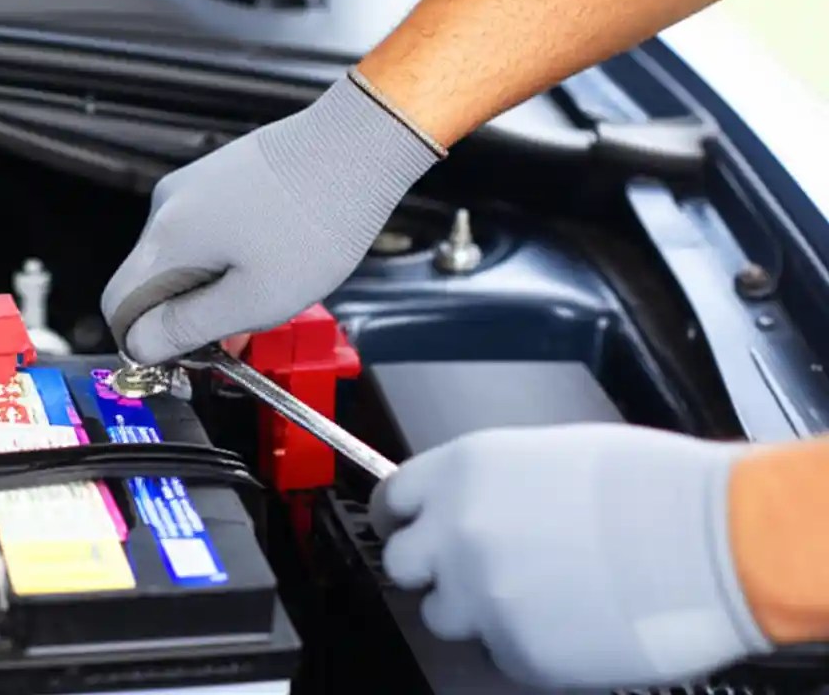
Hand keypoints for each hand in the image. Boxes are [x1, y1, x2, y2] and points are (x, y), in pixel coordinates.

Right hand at [101, 76, 437, 363]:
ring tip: (265, 292)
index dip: (144, 340)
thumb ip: (188, 327)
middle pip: (148, 280)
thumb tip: (140, 346)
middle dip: (183, 315)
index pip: (116, 305)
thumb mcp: (254, 299)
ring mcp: (193, 185)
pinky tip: (270, 260)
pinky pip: (204, 231)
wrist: (358, 146)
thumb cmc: (316, 220)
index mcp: (167, 237)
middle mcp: (169, 205)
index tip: (182, 356)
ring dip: (209, 286)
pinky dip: (226, 257)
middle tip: (235, 333)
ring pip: (179, 257)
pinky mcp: (220, 176)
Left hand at [370, 423, 770, 688]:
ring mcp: (482, 595)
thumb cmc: (651, 488)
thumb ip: (488, 483)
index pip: (391, 500)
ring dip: (476, 609)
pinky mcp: (516, 650)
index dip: (402, 518)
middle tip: (475, 568)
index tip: (409, 529)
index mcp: (463, 472)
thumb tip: (462, 504)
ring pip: (443, 615)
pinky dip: (523, 641)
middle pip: (403, 564)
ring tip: (538, 592)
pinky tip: (567, 616)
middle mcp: (458, 532)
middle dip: (433, 568)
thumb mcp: (548, 454)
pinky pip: (497, 652)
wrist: (714, 541)